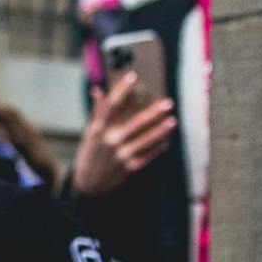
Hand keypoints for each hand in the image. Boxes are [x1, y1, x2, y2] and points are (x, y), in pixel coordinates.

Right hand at [71, 72, 173, 199]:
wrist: (88, 184)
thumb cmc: (90, 154)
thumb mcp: (89, 132)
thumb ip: (97, 112)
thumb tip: (97, 90)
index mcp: (99, 129)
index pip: (111, 105)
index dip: (122, 90)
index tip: (132, 76)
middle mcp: (110, 141)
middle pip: (135, 124)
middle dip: (153, 113)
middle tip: (168, 103)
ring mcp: (121, 155)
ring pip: (145, 141)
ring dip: (160, 131)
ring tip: (172, 121)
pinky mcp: (129, 168)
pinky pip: (148, 156)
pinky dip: (158, 148)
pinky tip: (167, 140)